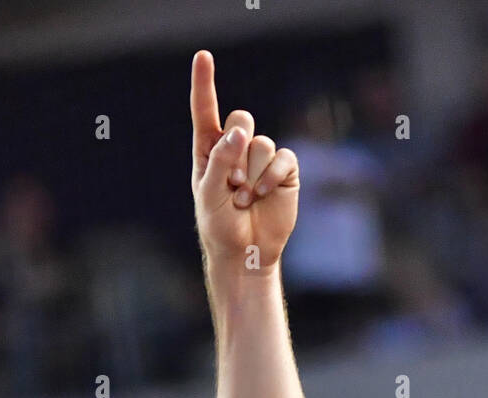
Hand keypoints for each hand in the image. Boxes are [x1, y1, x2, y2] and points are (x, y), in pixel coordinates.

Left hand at [190, 50, 298, 270]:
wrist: (245, 252)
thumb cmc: (220, 224)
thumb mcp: (209, 192)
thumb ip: (221, 159)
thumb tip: (241, 132)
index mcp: (210, 148)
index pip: (206, 110)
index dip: (205, 83)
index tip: (203, 56)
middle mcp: (237, 148)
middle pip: (242, 119)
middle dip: (237, 148)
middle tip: (232, 183)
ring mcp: (262, 159)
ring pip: (262, 143)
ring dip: (252, 173)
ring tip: (244, 198)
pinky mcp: (284, 172)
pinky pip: (283, 158)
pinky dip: (272, 176)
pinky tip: (263, 195)